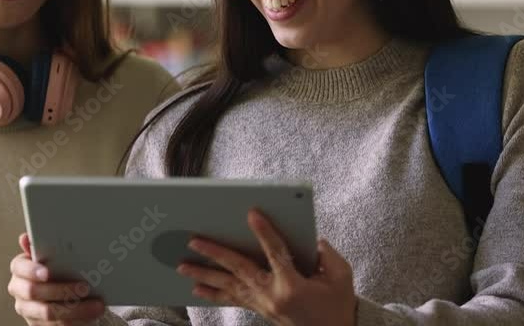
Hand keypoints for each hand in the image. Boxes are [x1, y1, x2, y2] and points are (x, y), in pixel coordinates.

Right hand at [8, 233, 105, 324]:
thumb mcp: (52, 259)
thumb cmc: (57, 273)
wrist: (61, 298)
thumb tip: (26, 238)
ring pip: (49, 312)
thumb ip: (42, 248)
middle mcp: (20, 292)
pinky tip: (93, 314)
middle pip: (34, 291)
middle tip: (85, 287)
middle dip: (61, 289)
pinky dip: (78, 320)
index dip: (32, 270)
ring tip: (97, 305)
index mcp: (20, 271)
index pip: (19, 267)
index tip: (47, 272)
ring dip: (76, 309)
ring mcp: (30, 311)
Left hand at [177, 209, 356, 325]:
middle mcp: (272, 295)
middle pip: (239, 269)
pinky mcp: (260, 309)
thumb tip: (310, 239)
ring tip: (182, 266)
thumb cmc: (337, 305)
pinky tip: (196, 290)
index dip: (264, 232)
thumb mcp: (341, 277)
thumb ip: (326, 255)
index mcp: (293, 285)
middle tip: (194, 241)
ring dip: (204, 275)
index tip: (252, 214)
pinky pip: (233, 300)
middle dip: (215, 254)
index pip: (275, 253)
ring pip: (229, 286)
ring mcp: (263, 304)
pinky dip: (213, 295)